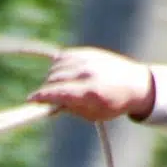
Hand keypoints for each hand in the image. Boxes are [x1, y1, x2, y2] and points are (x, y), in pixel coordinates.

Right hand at [30, 49, 155, 123]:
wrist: (135, 84)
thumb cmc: (114, 104)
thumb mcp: (94, 114)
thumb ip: (72, 109)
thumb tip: (50, 106)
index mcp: (91, 93)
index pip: (59, 92)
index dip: (42, 97)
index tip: (31, 100)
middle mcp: (88, 74)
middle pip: (54, 78)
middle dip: (46, 89)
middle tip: (46, 98)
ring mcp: (87, 60)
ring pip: (57, 66)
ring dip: (51, 77)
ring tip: (56, 87)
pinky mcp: (87, 52)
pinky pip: (63, 56)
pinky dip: (58, 65)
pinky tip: (61, 74)